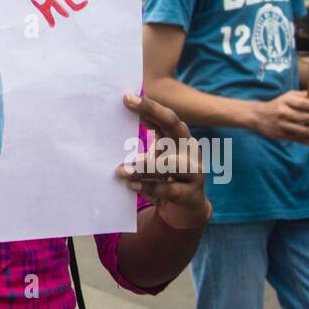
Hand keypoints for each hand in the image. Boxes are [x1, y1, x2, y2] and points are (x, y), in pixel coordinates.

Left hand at [117, 92, 209, 230]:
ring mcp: (194, 173)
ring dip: (143, 165)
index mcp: (181, 140)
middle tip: (127, 104)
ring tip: (121, 169)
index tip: (127, 97)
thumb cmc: (166, 178)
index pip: (167, 117)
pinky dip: (149, 187)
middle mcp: (190, 151)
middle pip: (175, 126)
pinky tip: (132, 186)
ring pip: (170, 163)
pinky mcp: (190, 196)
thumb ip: (144, 144)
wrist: (187, 210)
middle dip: (152, 112)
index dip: (149, 106)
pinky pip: (169, 189)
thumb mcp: (156, 158)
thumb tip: (114, 126)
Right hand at [252, 91, 308, 144]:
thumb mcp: (288, 96)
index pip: (304, 104)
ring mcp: (281, 125)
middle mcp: (283, 112)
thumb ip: (304, 95)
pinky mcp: (281, 135)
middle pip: (305, 118)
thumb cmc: (278, 104)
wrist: (257, 116)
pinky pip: (298, 139)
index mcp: (286, 101)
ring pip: (302, 130)